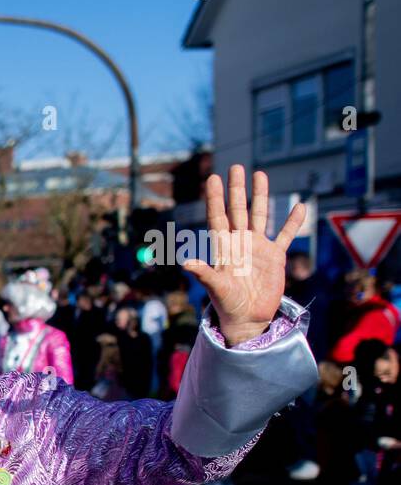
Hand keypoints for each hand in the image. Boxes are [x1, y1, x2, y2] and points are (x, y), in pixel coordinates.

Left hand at [183, 166, 304, 346]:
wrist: (247, 317)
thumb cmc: (227, 304)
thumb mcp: (215, 287)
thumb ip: (203, 273)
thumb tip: (186, 263)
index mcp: (223, 247)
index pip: (217, 217)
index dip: (215, 198)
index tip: (213, 177)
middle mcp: (239, 242)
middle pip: (237, 210)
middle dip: (237, 189)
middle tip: (236, 167)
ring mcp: (257, 247)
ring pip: (260, 215)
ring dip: (260, 196)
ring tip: (260, 174)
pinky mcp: (275, 257)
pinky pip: (285, 235)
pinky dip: (293, 222)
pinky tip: (300, 206)